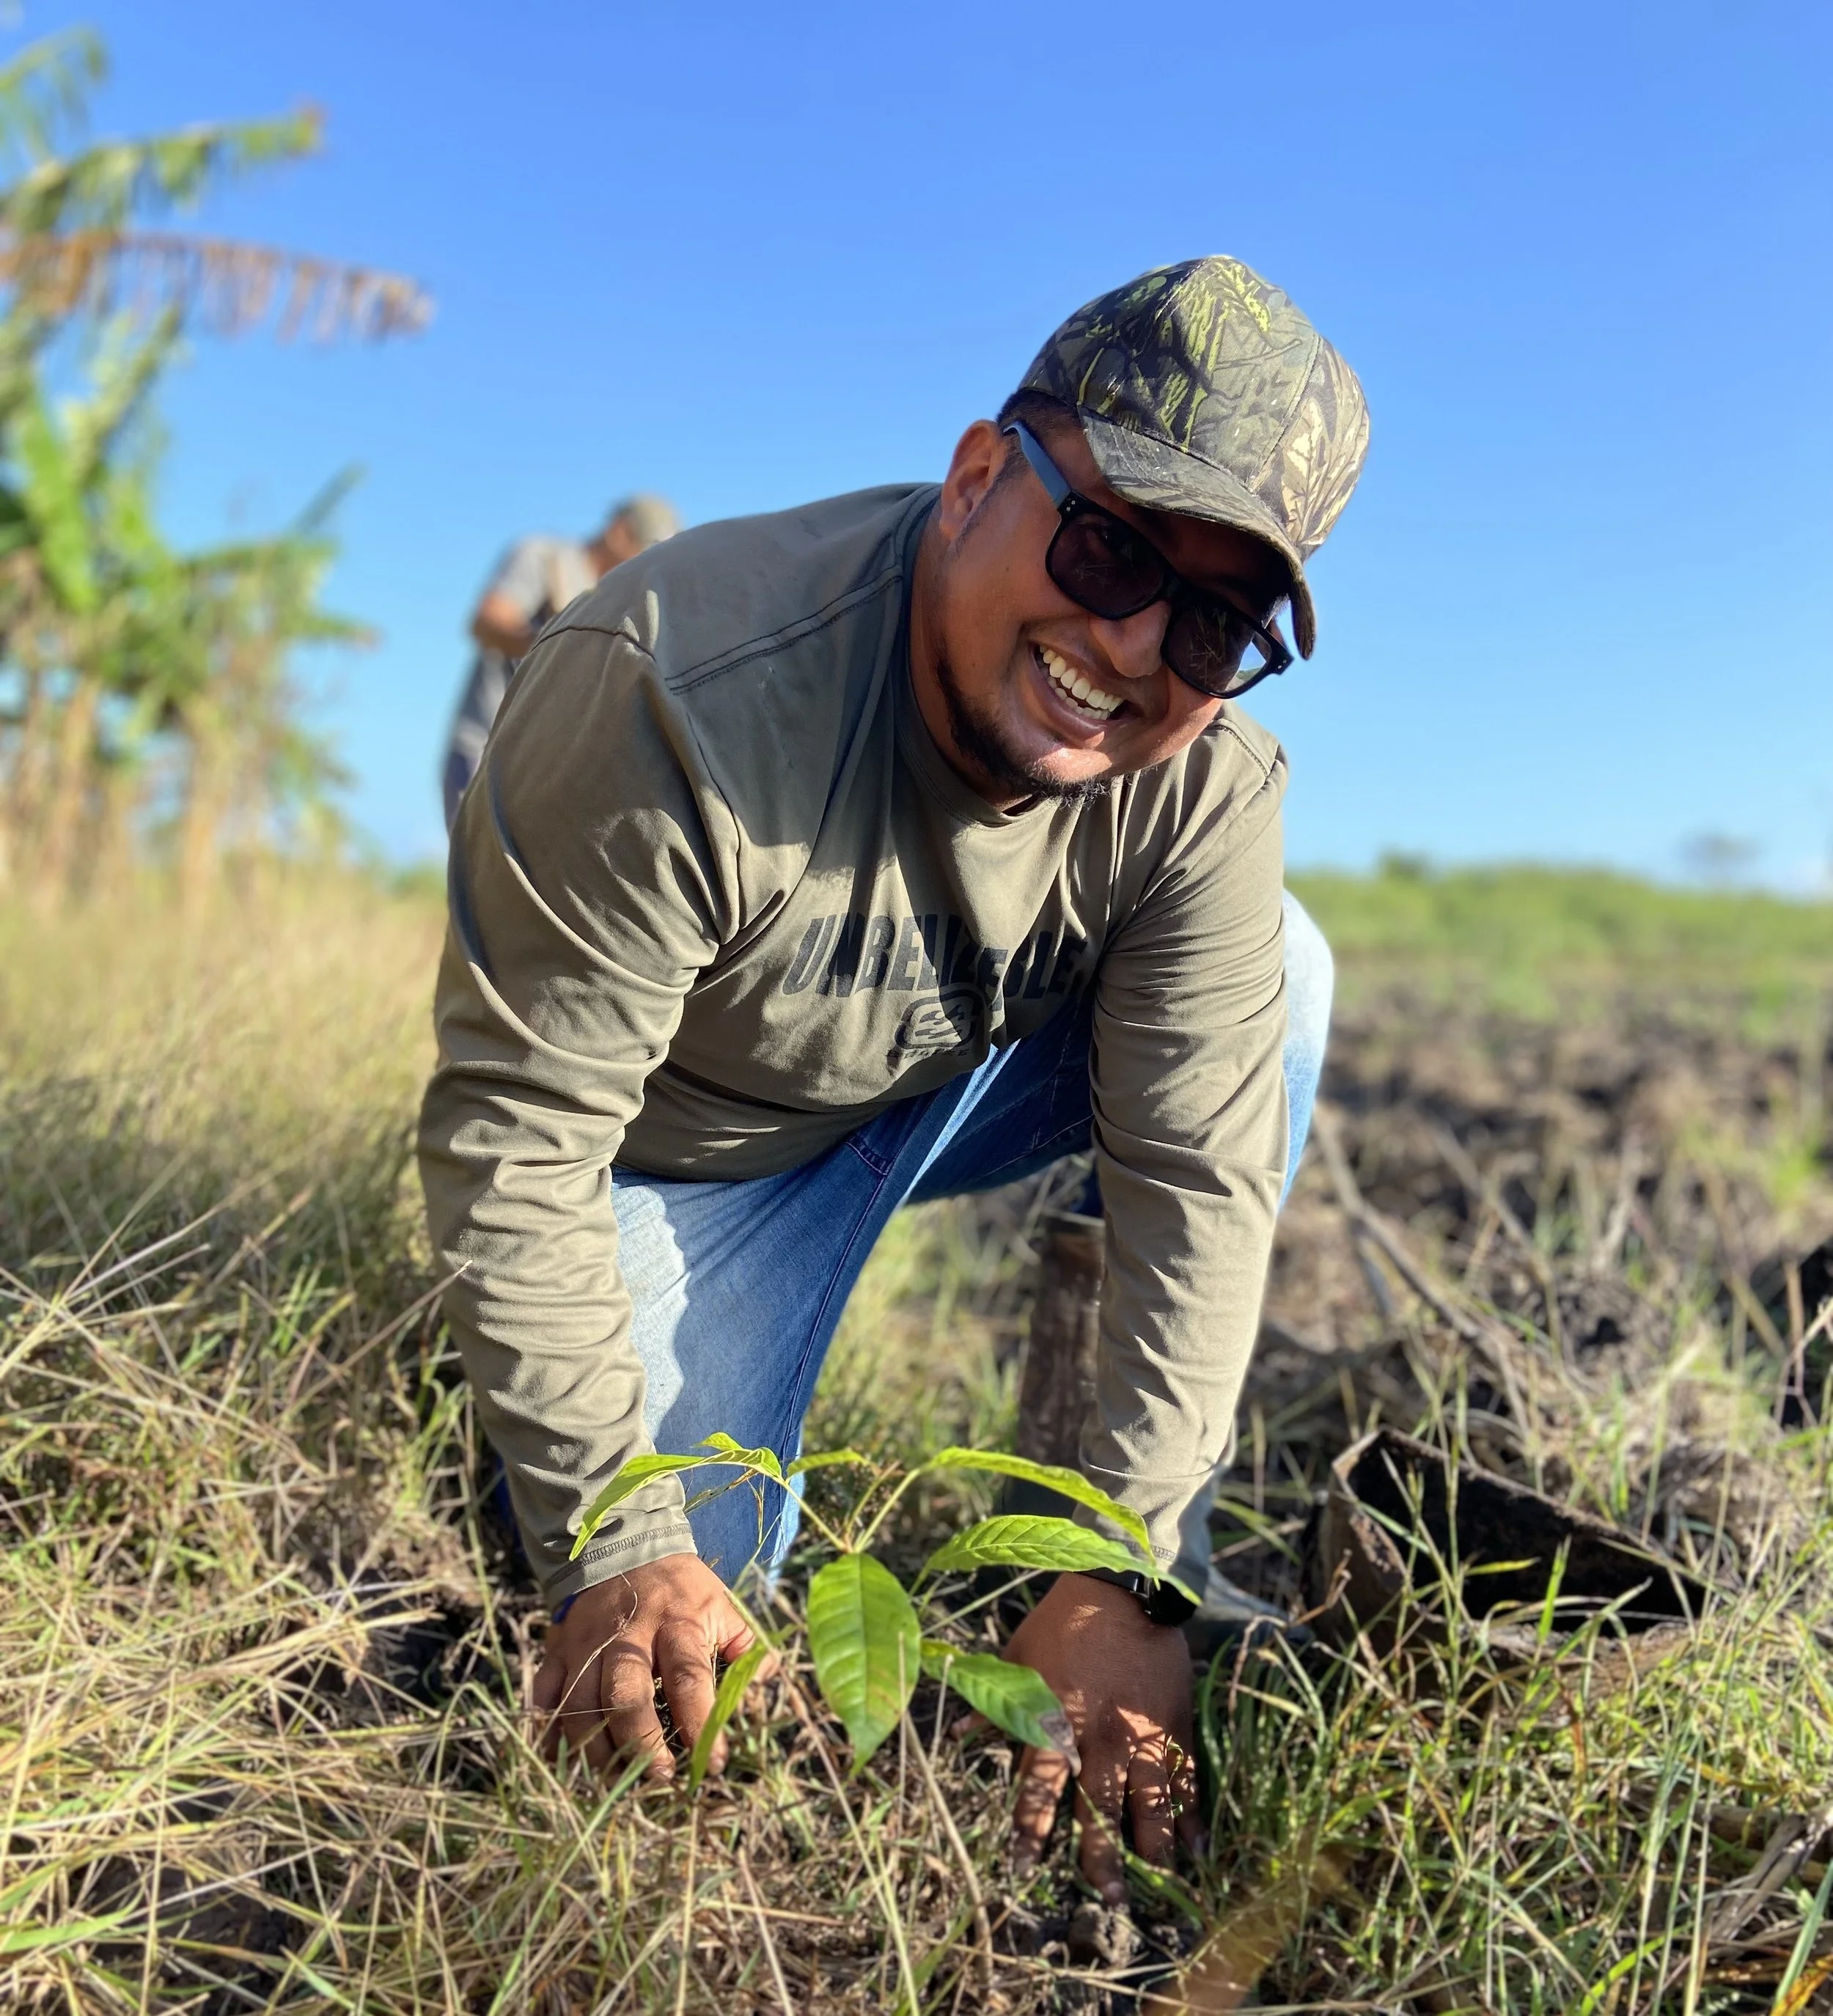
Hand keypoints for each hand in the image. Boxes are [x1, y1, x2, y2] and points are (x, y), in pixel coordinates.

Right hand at [531, 1553, 763, 1778]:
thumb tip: (762, 1691)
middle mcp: (628, 1635)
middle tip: (659, 1779)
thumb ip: (744, 1648)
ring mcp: (587, 1642)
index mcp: (677, 1623)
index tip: (712, 1763)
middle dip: (641, 1745)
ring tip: (615, 1781)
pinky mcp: (559, 1648)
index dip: (700, 1724)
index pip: (689, 1678)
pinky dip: (549, 1730)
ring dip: (595, 1750)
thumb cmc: (680, 1586)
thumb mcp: (720, 1604)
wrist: (623, 1543)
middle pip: (627, 1696)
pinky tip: (563, 1758)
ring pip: (581, 1704)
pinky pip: (545, 1693)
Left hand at [1001, 1572, 1200, 1900]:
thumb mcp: (1017, 1658)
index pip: (1039, 1791)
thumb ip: (994, 1704)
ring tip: (1157, 1883)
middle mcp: (1102, 1738)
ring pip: (1150, 1805)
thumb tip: (956, 1733)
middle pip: (1100, 1811)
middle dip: (1101, 1859)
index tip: (1025, 1869)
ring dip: (1154, 1848)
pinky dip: (1192, 1815)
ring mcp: (1143, 1735)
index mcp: (1058, 1723)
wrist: (1122, 1589)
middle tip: (1107, 1899)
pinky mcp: (1174, 1726)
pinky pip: (1185, 1779)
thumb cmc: (1061, 1624)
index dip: (1031, 1832)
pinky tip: (1198, 1849)